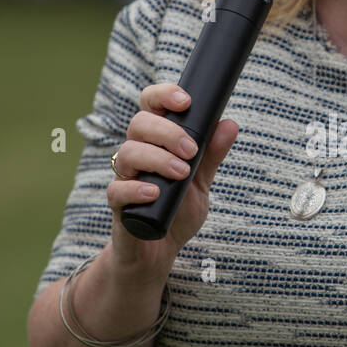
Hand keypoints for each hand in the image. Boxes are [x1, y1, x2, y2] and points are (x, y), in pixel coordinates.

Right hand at [107, 82, 238, 274]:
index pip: (150, 106)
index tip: (185, 101)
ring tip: (181, 174)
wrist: (159, 251)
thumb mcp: (201, 182)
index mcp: (155, 142)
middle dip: (167, 132)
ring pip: (127, 153)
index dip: (163, 95)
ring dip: (157, 159)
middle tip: (191, 151)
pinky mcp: (118, 205)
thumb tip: (230, 124)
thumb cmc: (176, 211)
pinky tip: (154, 193)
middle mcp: (137, 154)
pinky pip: (116, 190)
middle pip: (139, 124)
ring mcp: (125, 178)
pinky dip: (135, 189)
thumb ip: (211, 155)